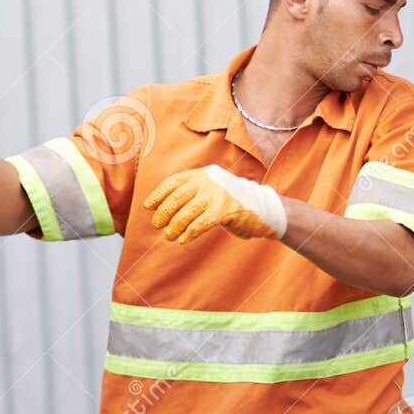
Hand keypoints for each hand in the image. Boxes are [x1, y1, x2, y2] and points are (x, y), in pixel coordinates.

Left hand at [143, 166, 287, 241]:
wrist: (266, 210)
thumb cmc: (235, 204)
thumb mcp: (214, 191)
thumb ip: (194, 194)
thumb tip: (163, 209)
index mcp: (205, 173)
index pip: (175, 181)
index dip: (159, 194)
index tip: (148, 206)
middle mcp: (210, 180)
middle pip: (177, 197)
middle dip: (164, 212)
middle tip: (157, 224)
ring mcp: (218, 194)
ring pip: (187, 212)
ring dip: (174, 226)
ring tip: (169, 236)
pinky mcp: (226, 210)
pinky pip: (200, 224)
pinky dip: (188, 233)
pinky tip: (183, 239)